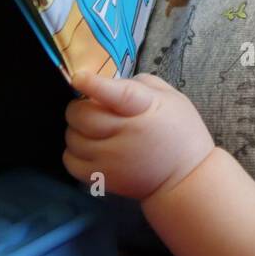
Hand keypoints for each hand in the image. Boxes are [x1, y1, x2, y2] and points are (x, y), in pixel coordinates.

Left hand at [64, 71, 214, 200]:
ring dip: (77, 129)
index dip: (95, 85)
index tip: (78, 77)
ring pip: (72, 137)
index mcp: (146, 111)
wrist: (185, 178)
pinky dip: (73, 152)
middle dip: (79, 107)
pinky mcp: (102, 178)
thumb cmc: (179, 132)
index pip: (118, 95)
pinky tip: (90, 148)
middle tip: (90, 107)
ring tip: (93, 130)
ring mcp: (110, 160)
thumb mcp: (171, 98)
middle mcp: (125, 136)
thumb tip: (108, 82)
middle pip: (82, 116)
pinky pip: (69, 161)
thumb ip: (140, 84)